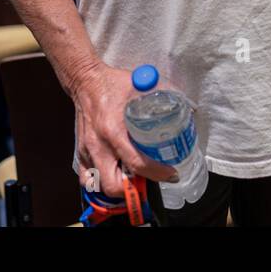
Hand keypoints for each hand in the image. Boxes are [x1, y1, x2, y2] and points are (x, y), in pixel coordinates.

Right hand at [71, 61, 175, 197]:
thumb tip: (190, 109)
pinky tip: (114, 176)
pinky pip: (86, 179)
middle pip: (113, 184)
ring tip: (133, 181)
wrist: (86, 80)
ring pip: (98, 186)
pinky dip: (100, 183)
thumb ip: (167, 94)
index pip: (136, 162)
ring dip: (117, 189)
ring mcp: (87, 151)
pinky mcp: (80, 152)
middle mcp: (98, 145)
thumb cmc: (114, 83)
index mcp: (113, 130)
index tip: (171, 174)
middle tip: (148, 182)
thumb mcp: (142, 85)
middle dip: (133, 190)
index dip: (156, 173)